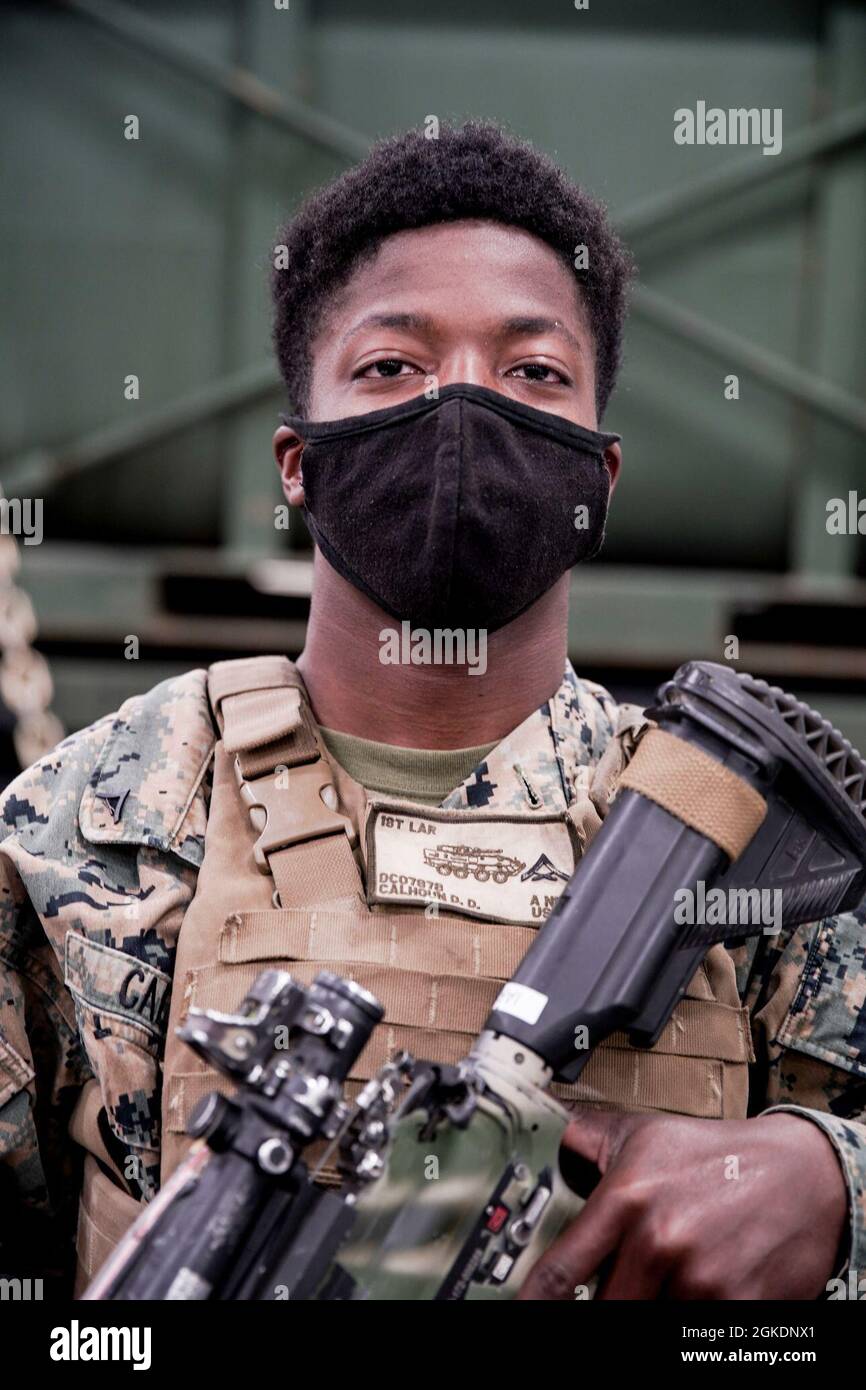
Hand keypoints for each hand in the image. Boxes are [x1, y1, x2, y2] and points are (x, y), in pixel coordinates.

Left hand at [518, 1109, 847, 1299]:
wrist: (804, 1174)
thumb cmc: (720, 1156)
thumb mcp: (645, 1135)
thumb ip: (589, 1144)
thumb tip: (545, 1143)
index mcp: (627, 1199)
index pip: (560, 1270)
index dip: (532, 1304)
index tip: (520, 1310)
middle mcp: (659, 1241)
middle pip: (603, 1308)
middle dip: (606, 1301)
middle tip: (624, 1281)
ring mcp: (699, 1280)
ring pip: (646, 1321)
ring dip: (654, 1304)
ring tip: (671, 1273)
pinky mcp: (737, 1307)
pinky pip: (693, 1334)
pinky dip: (691, 1314)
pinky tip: (702, 1285)